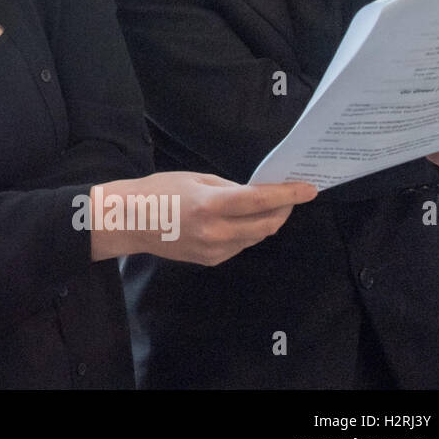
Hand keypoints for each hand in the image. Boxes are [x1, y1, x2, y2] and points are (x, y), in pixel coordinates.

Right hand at [89, 172, 316, 265]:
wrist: (129, 222)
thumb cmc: (158, 192)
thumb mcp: (194, 178)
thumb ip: (227, 187)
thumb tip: (254, 194)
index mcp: (211, 205)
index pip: (261, 201)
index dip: (288, 195)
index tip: (309, 189)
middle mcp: (217, 231)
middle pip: (266, 225)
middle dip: (283, 211)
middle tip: (288, 198)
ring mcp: (215, 250)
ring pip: (255, 237)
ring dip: (265, 222)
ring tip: (263, 207)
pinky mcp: (211, 260)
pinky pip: (240, 245)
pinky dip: (247, 232)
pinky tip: (237, 221)